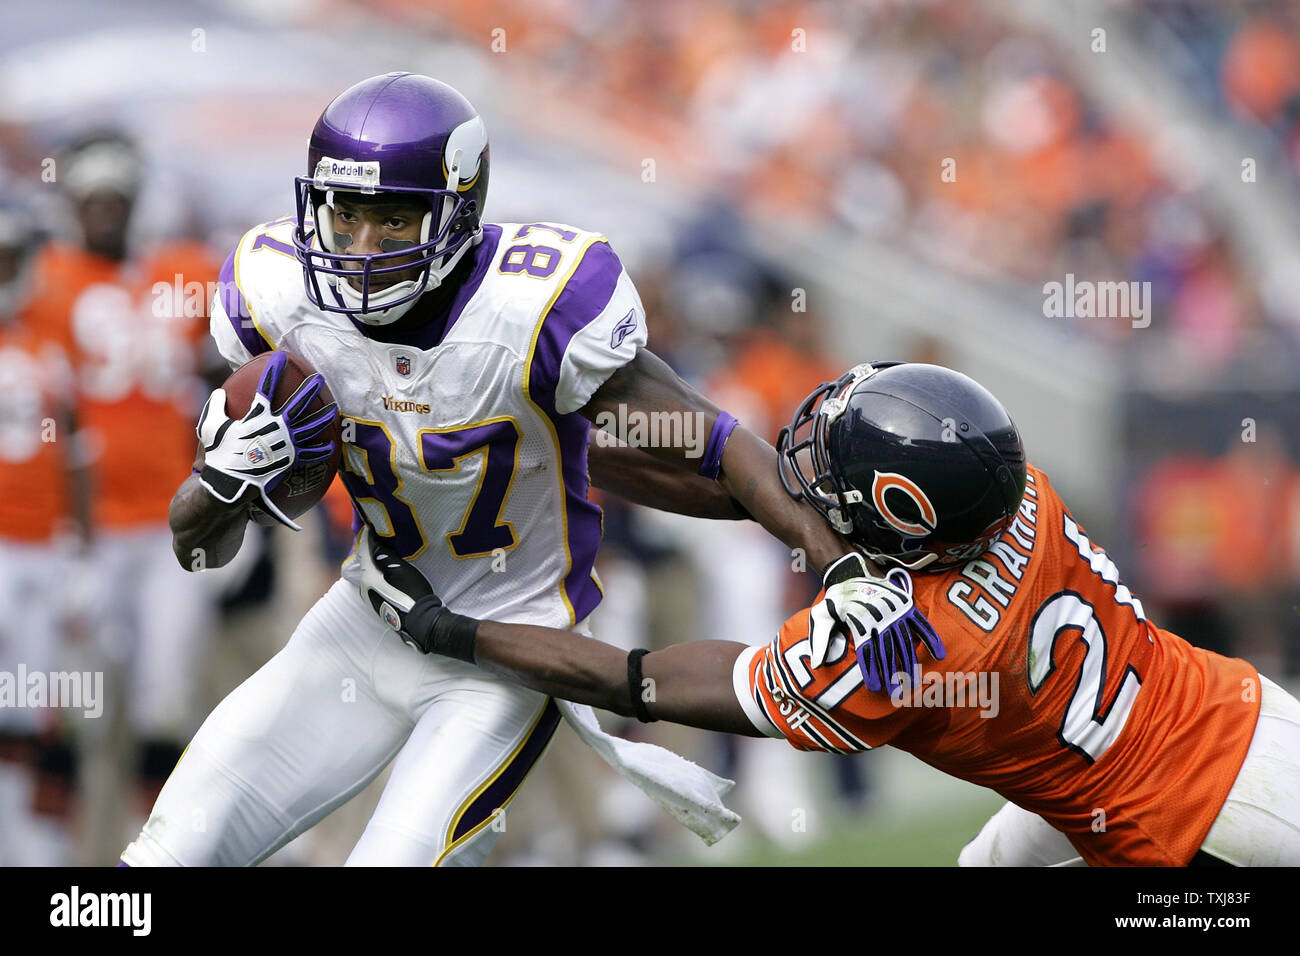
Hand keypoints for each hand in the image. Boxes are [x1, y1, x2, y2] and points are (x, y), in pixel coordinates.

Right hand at [196, 352, 336, 530]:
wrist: (229, 483)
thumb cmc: (218, 454)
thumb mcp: (210, 426)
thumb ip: (216, 406)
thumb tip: (220, 393)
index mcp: (256, 417)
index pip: (267, 388)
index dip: (274, 371)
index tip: (281, 357)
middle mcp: (275, 428)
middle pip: (297, 405)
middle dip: (309, 390)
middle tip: (319, 378)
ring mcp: (285, 444)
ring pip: (309, 428)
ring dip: (322, 417)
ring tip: (334, 408)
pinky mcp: (289, 460)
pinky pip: (309, 455)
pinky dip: (320, 451)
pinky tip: (330, 447)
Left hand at [356, 526, 478, 659]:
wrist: (421, 622)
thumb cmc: (412, 592)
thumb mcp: (401, 569)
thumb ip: (385, 554)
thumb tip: (373, 540)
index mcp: (368, 577)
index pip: (364, 551)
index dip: (368, 537)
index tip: (372, 525)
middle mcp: (364, 587)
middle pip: (364, 562)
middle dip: (370, 550)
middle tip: (380, 538)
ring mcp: (370, 598)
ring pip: (368, 573)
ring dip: (375, 562)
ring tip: (386, 553)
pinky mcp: (378, 604)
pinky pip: (373, 582)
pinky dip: (378, 573)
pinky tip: (388, 572)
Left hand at [810, 553, 945, 693]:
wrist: (850, 569)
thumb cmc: (836, 598)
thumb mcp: (821, 615)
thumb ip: (821, 640)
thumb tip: (817, 665)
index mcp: (860, 623)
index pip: (867, 653)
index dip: (871, 671)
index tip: (875, 688)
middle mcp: (879, 619)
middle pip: (887, 651)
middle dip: (892, 674)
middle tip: (896, 693)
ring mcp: (894, 612)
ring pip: (904, 642)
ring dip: (909, 663)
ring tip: (912, 682)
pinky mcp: (905, 606)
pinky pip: (921, 624)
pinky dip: (931, 638)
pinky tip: (940, 654)